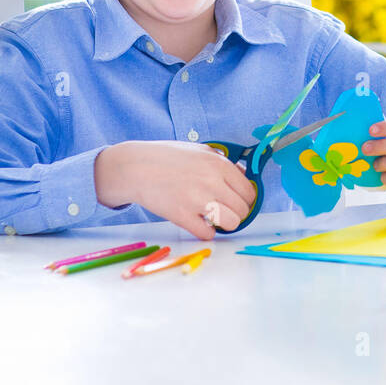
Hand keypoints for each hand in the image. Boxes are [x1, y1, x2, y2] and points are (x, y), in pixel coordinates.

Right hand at [95, 140, 257, 239]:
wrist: (136, 167)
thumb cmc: (168, 158)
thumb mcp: (201, 151)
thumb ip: (224, 162)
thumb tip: (244, 175)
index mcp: (219, 164)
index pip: (249, 192)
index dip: (245, 200)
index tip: (237, 202)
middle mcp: (212, 181)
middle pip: (243, 210)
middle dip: (236, 213)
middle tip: (224, 211)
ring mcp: (197, 199)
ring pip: (231, 223)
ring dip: (225, 224)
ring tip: (214, 218)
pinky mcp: (181, 215)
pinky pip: (207, 234)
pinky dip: (206, 232)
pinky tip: (198, 223)